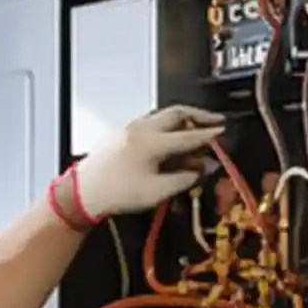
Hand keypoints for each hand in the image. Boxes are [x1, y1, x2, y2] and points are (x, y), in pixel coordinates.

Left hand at [53, 105, 224, 221]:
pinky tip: (173, 136)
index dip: (209, 135)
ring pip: (163, 115)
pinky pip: (152, 121)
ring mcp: (130, 127)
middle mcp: (141, 128)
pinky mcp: (123, 132)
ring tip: (197, 128)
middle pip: (177, 113)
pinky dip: (167, 125)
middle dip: (199, 115)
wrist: (83, 192)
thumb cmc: (117, 194)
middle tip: (216, 122)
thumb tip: (206, 168)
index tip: (224, 133)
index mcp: (152, 142)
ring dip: (183, 119)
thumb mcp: (156, 191)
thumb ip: (185, 177)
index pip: (189, 135)